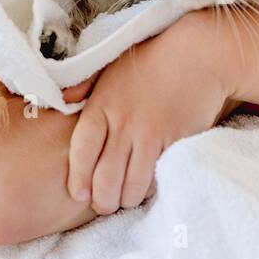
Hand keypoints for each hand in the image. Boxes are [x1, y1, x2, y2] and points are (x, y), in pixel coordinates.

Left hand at [65, 23, 232, 214]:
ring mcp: (151, 135)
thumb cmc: (150, 59)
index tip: (79, 193)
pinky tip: (149, 187)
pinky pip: (158, 176)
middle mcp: (124, 123)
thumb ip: (83, 86)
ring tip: (126, 199)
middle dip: (103, 201)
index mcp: (102, 106)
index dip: (78, 179)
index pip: (81, 152)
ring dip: (128, 199)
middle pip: (105, 178)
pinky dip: (151, 188)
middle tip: (104, 204)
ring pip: (133, 185)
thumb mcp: (109, 65)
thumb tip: (61, 99)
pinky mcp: (175, 142)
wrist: (197, 54)